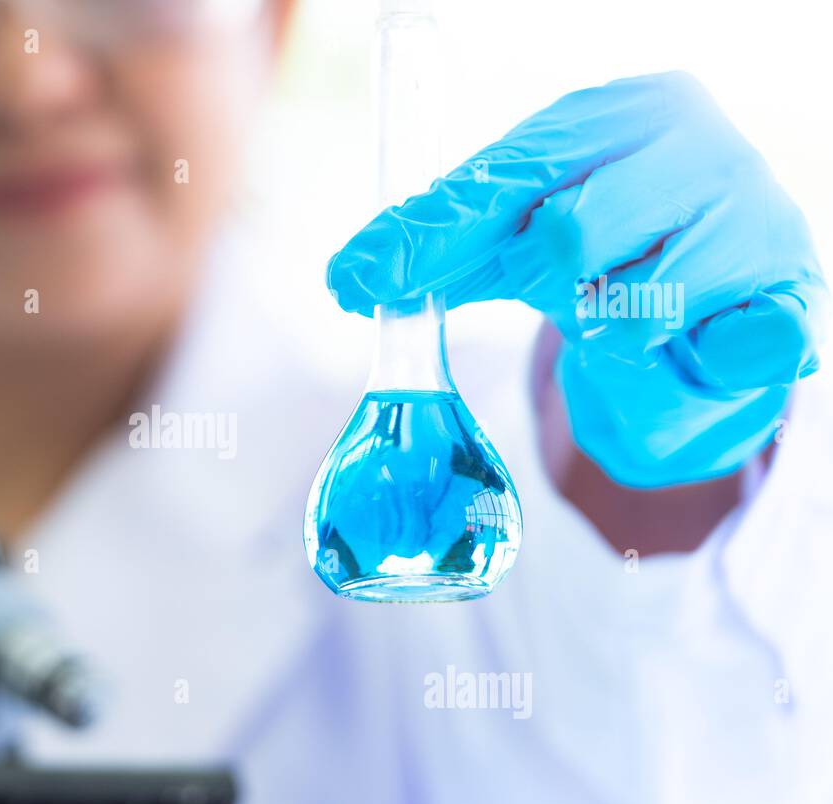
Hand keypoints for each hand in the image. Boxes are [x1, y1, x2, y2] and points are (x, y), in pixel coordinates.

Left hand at [326, 72, 826, 487]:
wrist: (726, 290)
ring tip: (630, 307)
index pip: (507, 176)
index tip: (357, 279)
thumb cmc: (608, 249)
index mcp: (620, 114)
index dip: (429, 236)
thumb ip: (441, 248)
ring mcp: (754, 218)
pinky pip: (736, 344)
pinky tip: (707, 342)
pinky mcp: (789, 300)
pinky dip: (708, 356)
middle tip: (562, 286)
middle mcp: (692, 148)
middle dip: (548, 280)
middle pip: (569, 237)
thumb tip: (348, 276)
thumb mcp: (517, 236)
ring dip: (611, 329)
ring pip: (633, 307)